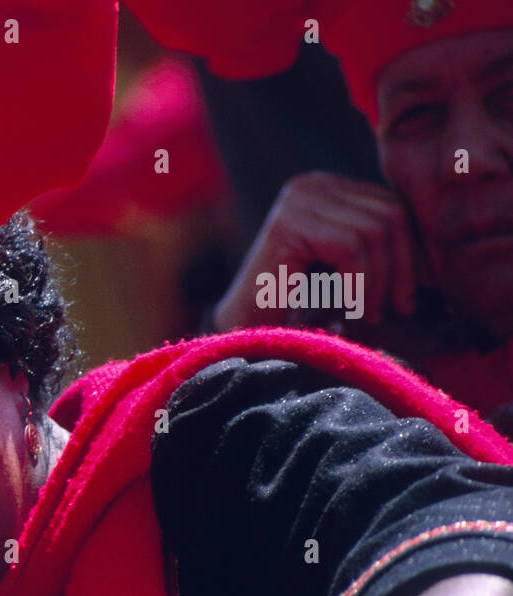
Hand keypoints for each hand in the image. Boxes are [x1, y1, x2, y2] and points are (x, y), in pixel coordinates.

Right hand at [213, 172, 422, 331]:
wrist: (243, 331)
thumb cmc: (297, 307)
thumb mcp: (346, 266)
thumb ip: (378, 245)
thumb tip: (435, 254)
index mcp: (326, 186)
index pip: (391, 204)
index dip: (412, 250)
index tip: (415, 292)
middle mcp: (310, 183)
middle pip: (388, 213)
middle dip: (403, 266)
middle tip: (400, 308)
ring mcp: (296, 200)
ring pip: (374, 231)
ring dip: (380, 281)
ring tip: (370, 314)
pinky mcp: (287, 224)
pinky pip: (349, 247)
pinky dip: (360, 283)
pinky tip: (353, 311)